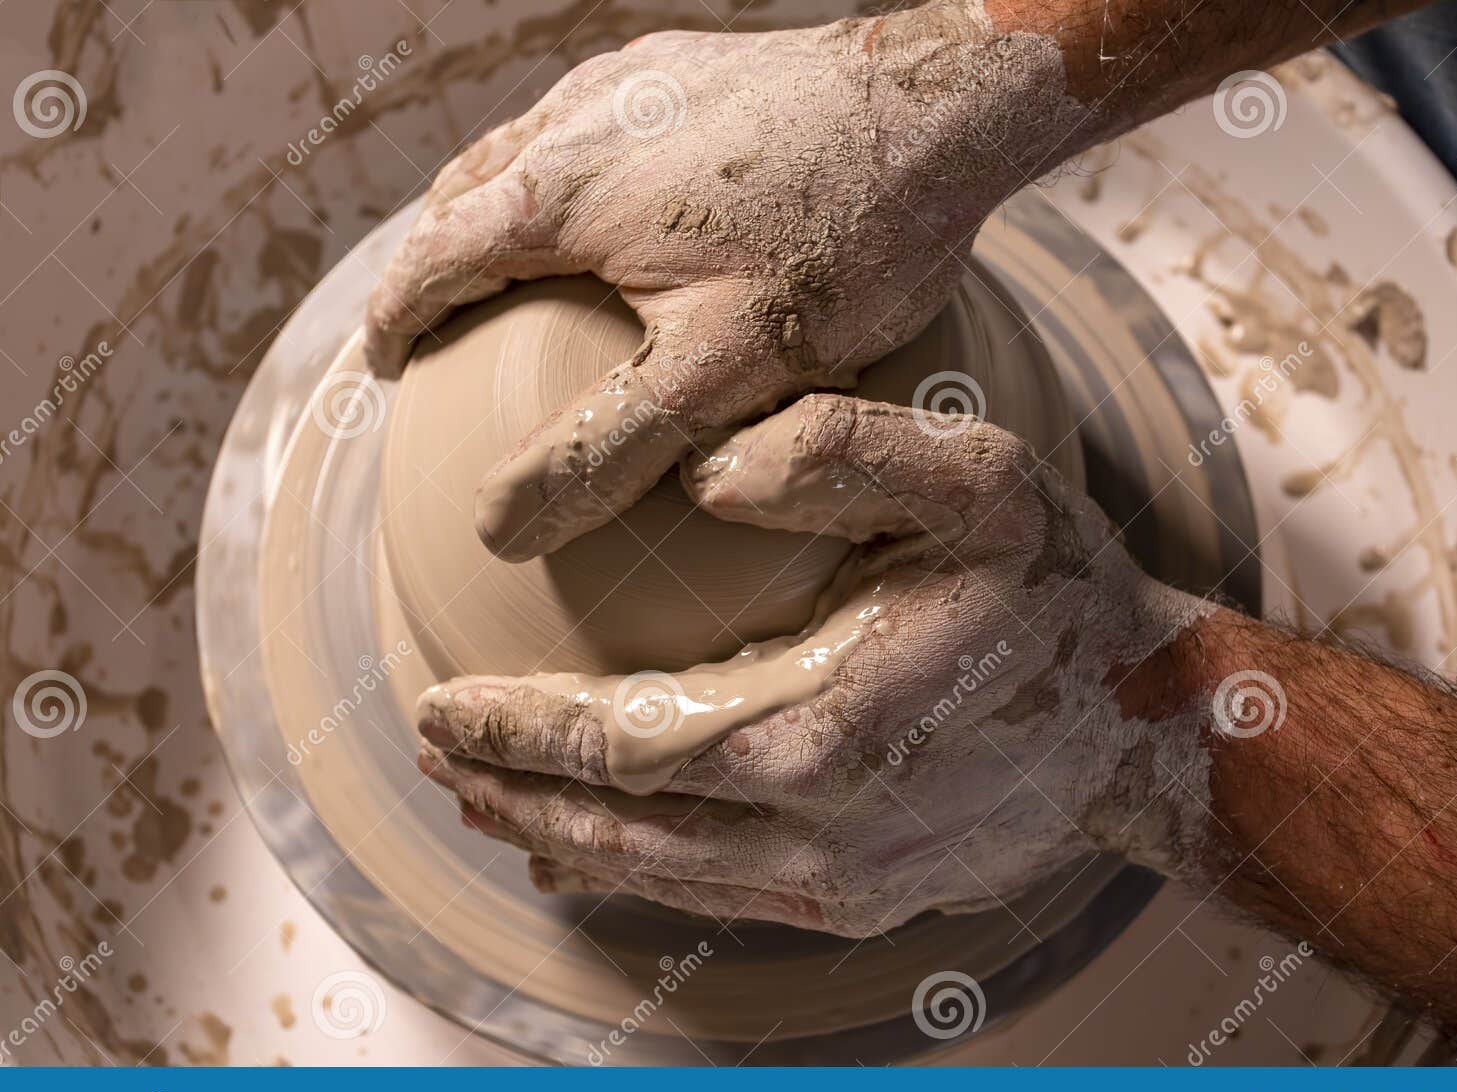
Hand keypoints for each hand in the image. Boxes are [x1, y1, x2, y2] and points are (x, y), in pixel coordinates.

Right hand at [365, 5, 1072, 559]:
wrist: (943, 105)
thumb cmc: (844, 241)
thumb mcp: (723, 370)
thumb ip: (609, 448)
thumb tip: (502, 528)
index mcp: (558, 191)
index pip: (430, 259)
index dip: (394, 318)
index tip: (384, 365)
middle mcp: (576, 119)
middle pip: (463, 195)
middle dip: (431, 259)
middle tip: (432, 319)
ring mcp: (633, 82)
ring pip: (523, 149)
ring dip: (493, 209)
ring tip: (503, 263)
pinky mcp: (687, 69)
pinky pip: (591, 121)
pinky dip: (564, 172)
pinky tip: (613, 204)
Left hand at [416, 396, 1210, 937]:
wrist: (1143, 723)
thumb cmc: (1055, 591)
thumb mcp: (978, 479)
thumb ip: (844, 450)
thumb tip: (706, 476)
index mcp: (822, 729)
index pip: (622, 745)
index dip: (519, 730)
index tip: (440, 703)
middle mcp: (814, 831)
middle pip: (615, 827)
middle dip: (509, 787)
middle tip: (434, 750)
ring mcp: (835, 882)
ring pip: (652, 875)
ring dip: (554, 835)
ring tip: (482, 797)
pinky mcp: (857, 902)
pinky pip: (711, 897)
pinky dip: (631, 871)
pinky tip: (587, 847)